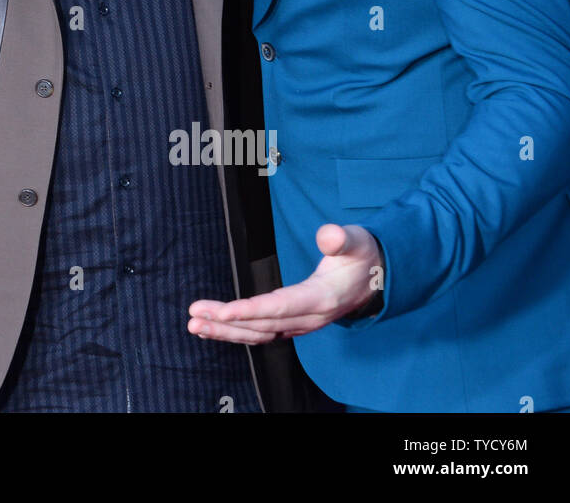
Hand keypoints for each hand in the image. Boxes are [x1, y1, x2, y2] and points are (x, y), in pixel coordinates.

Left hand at [187, 223, 382, 343]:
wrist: (376, 279)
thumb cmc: (362, 256)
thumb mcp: (357, 241)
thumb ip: (342, 238)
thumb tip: (328, 235)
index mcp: (322, 298)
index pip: (281, 307)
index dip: (252, 311)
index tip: (224, 312)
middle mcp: (309, 317)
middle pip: (263, 324)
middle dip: (227, 322)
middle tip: (194, 315)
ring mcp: (300, 324)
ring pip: (259, 333)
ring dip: (225, 331)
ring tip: (195, 325)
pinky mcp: (293, 324)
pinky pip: (261, 333)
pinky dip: (236, 332)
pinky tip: (213, 328)